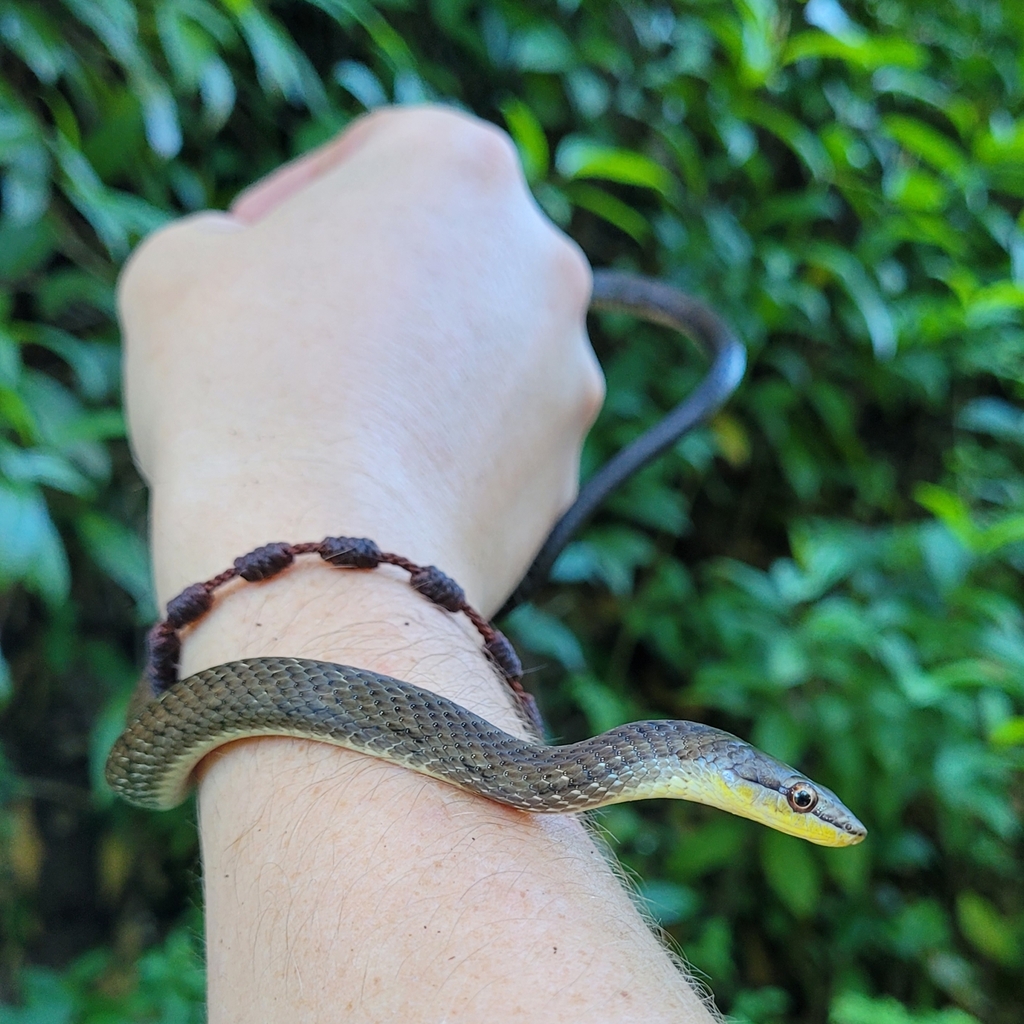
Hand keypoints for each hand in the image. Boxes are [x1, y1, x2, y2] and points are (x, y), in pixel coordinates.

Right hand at [119, 105, 602, 615]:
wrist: (323, 561)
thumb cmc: (238, 391)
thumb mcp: (179, 267)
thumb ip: (229, 243)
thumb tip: (258, 281)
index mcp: (460, 168)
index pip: (380, 158)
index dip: (304, 202)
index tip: (255, 256)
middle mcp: (543, 259)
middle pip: (442, 259)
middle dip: (370, 291)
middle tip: (293, 344)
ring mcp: (569, 371)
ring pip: (477, 354)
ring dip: (413, 374)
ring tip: (330, 425)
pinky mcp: (568, 469)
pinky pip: (494, 439)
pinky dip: (445, 448)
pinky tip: (376, 480)